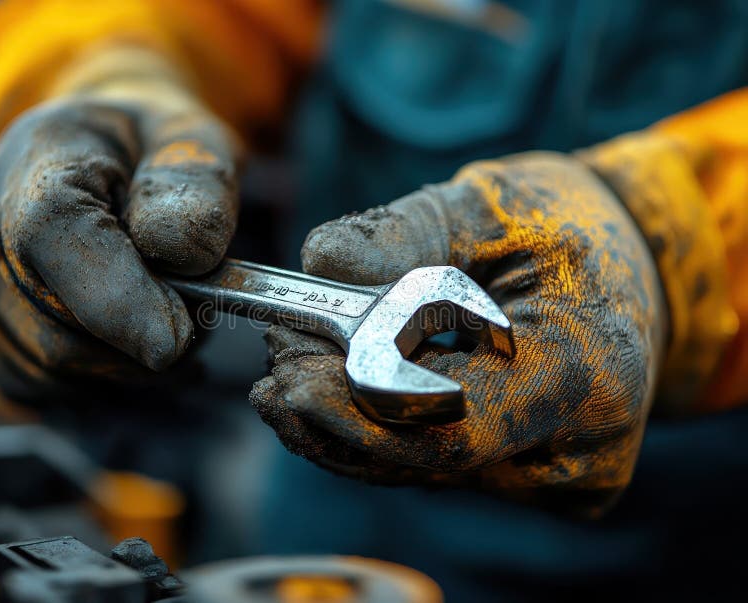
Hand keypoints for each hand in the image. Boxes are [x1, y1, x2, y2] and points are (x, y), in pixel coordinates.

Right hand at [0, 95, 237, 413]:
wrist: (96, 156)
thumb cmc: (146, 149)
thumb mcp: (188, 138)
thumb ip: (195, 180)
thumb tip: (181, 250)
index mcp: (39, 163)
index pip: (53, 236)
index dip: (119, 300)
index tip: (179, 336)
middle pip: (60, 330)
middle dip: (148, 341)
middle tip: (200, 316)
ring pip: (57, 374)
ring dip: (134, 367)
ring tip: (171, 320)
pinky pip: (47, 394)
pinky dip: (107, 386)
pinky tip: (138, 349)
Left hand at [250, 153, 665, 514]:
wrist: (630, 267)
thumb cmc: (566, 226)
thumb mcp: (490, 203)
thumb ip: (406, 232)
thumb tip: (319, 262)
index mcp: (586, 370)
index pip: (453, 426)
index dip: (358, 413)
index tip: (285, 378)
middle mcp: (580, 445)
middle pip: (427, 460)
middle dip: (337, 418)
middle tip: (276, 368)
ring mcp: (561, 475)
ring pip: (425, 471)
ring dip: (351, 426)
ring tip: (297, 370)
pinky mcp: (540, 480)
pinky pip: (442, 467)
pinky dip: (387, 433)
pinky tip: (345, 394)